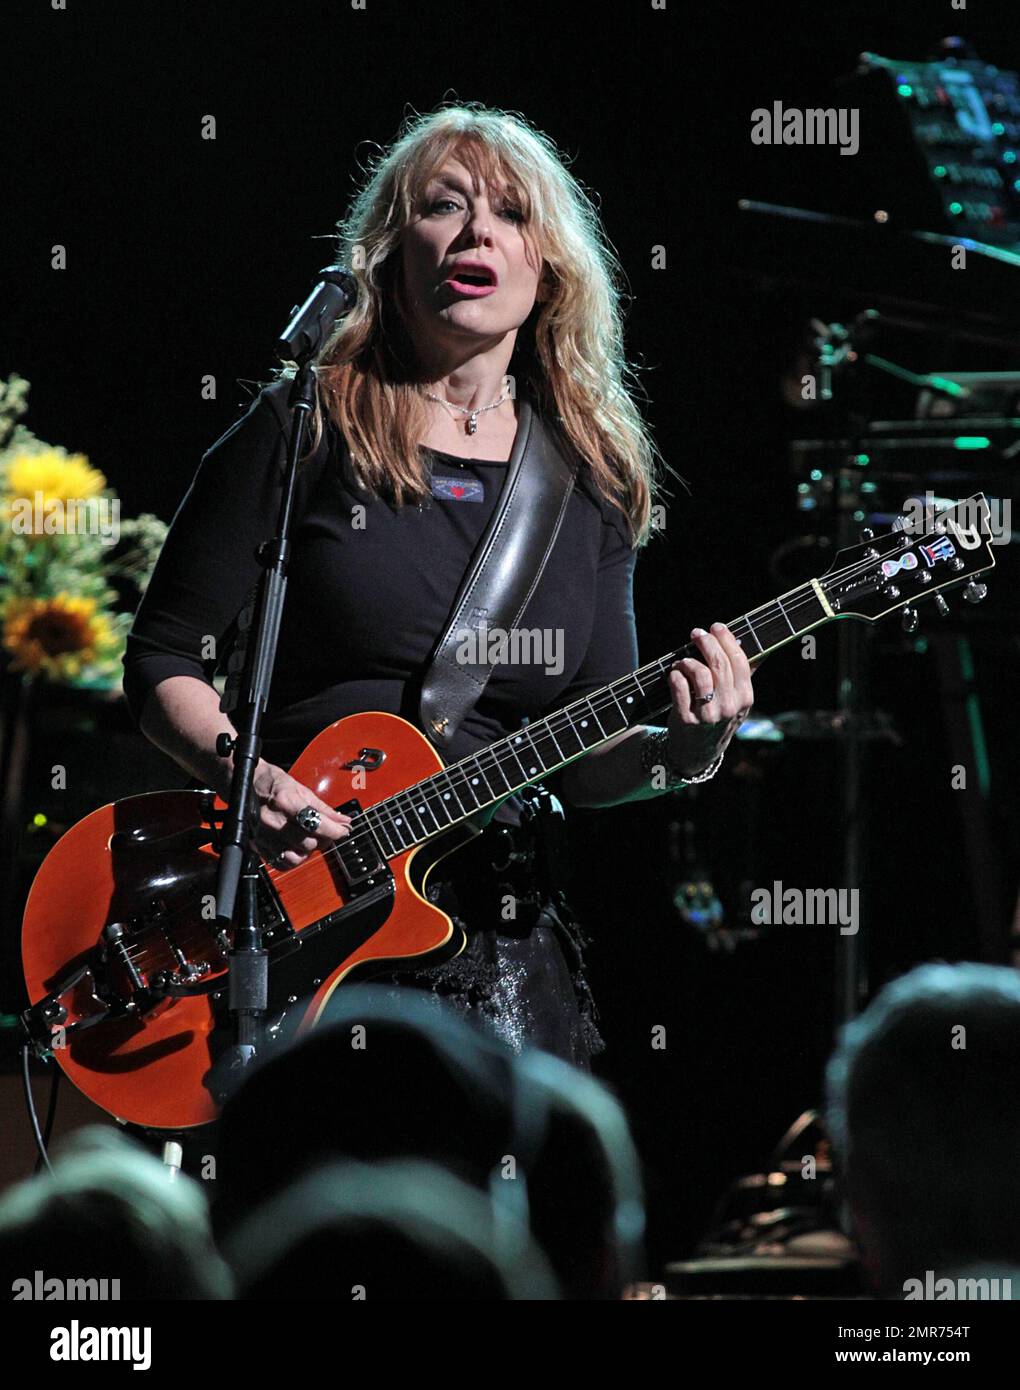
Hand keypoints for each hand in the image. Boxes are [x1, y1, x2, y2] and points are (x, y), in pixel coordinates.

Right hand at [246, 760, 351, 869]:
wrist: (242, 782)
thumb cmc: (271, 782)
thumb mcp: (300, 789)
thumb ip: (323, 809)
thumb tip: (343, 821)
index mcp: (285, 802)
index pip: (318, 824)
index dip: (336, 831)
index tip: (343, 830)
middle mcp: (273, 821)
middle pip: (309, 843)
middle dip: (323, 839)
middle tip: (326, 832)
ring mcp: (264, 835)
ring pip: (297, 856)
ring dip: (309, 850)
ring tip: (310, 839)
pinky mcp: (257, 845)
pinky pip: (281, 863)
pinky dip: (294, 859)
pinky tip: (297, 849)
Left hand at [665, 623, 755, 776]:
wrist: (698, 751)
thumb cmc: (718, 716)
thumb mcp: (737, 700)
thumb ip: (745, 674)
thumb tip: (760, 646)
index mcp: (745, 697)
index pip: (739, 660)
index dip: (726, 639)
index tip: (716, 627)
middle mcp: (729, 706)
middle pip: (718, 664)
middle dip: (706, 642)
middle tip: (696, 634)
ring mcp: (708, 714)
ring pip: (700, 674)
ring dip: (687, 661)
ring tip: (682, 661)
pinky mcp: (686, 720)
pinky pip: (679, 687)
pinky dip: (675, 675)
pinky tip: (674, 674)